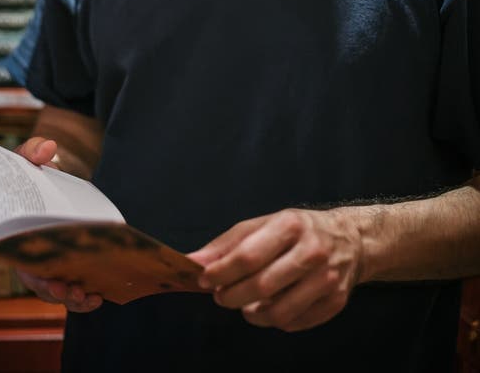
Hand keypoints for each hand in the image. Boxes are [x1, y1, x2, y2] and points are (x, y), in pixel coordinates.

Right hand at [13, 136, 103, 313]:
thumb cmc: (35, 173)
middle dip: (53, 290)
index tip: (46, 277)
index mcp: (17, 235)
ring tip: (88, 296)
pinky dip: (84, 298)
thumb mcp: (31, 158)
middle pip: (39, 283)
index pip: (20, 261)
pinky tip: (99, 295)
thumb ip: (33, 149)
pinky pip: (74, 290)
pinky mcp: (68, 265)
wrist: (52, 179)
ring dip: (72, 299)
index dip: (32, 274)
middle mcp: (30, 256)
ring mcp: (50, 263)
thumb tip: (47, 148)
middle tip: (67, 289)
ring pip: (58, 291)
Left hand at [187, 208, 362, 331]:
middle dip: (232, 296)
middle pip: (262, 286)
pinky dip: (275, 321)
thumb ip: (229, 243)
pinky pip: (295, 323)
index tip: (204, 279)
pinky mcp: (335, 302)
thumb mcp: (264, 224)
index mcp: (290, 225)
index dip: (222, 272)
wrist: (350, 240)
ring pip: (279, 312)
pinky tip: (269, 308)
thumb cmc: (298, 230)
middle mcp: (312, 251)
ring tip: (244, 306)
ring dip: (252, 314)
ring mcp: (327, 279)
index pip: (248, 255)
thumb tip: (196, 261)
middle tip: (221, 296)